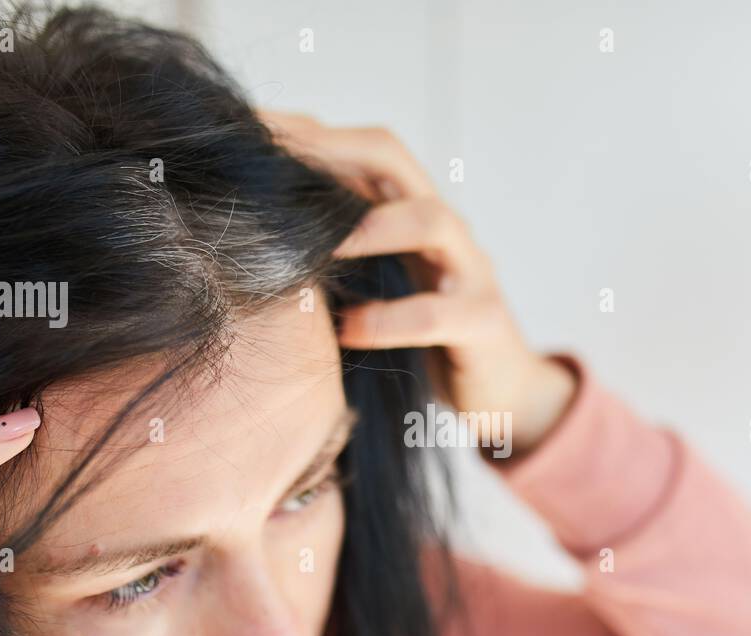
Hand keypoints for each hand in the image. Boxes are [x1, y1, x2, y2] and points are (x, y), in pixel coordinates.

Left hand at [261, 111, 577, 457]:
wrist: (503, 391)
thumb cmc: (427, 334)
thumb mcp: (383, 282)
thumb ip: (342, 250)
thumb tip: (262, 223)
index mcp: (414, 213)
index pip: (365, 149)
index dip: (309, 134)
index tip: (246, 129)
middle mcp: (446, 230)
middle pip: (396, 161)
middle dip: (332, 154)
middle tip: (273, 166)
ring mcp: (471, 273)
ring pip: (432, 221)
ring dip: (370, 227)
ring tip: (320, 244)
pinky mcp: (483, 325)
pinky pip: (435, 314)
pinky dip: (387, 320)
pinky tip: (348, 330)